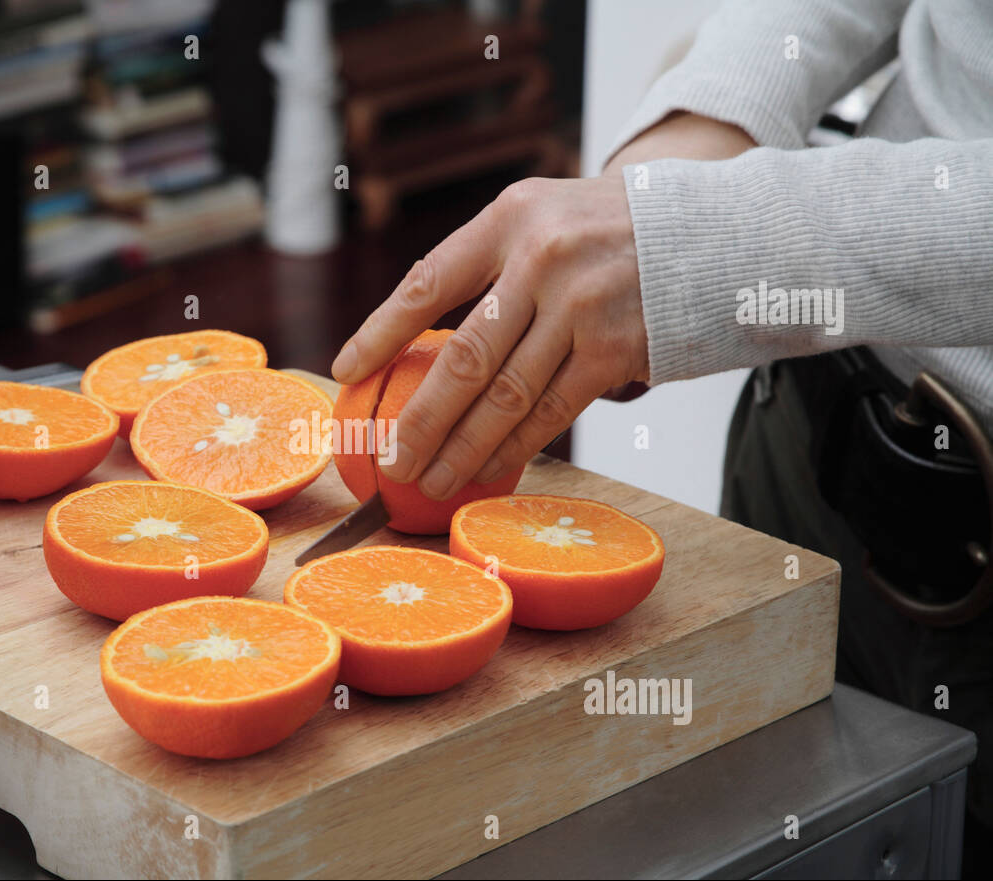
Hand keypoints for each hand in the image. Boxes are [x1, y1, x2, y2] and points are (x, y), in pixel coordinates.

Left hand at [330, 172, 647, 499]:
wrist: (715, 230)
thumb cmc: (609, 234)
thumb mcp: (544, 219)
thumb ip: (491, 268)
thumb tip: (424, 351)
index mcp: (511, 219)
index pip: (428, 282)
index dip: (380, 332)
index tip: (346, 372)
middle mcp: (542, 258)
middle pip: (463, 357)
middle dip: (420, 419)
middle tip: (389, 460)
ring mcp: (583, 306)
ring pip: (506, 395)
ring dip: (463, 447)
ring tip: (429, 479)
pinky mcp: (618, 349)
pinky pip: (552, 411)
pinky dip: (515, 448)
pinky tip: (488, 472)